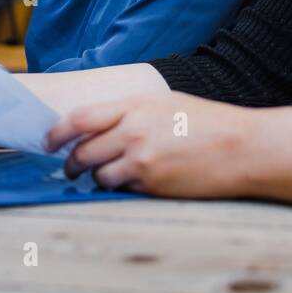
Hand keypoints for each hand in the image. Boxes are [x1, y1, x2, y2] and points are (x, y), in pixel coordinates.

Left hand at [45, 92, 260, 197]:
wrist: (242, 147)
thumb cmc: (208, 122)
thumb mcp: (165, 102)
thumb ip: (130, 112)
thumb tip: (98, 125)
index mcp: (135, 105)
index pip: (80, 118)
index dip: (57, 132)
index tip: (49, 142)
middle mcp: (133, 131)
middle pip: (83, 151)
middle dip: (72, 163)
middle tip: (71, 168)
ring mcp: (141, 160)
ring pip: (98, 176)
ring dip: (97, 179)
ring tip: (107, 176)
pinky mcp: (152, 184)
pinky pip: (122, 190)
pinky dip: (121, 188)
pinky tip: (135, 182)